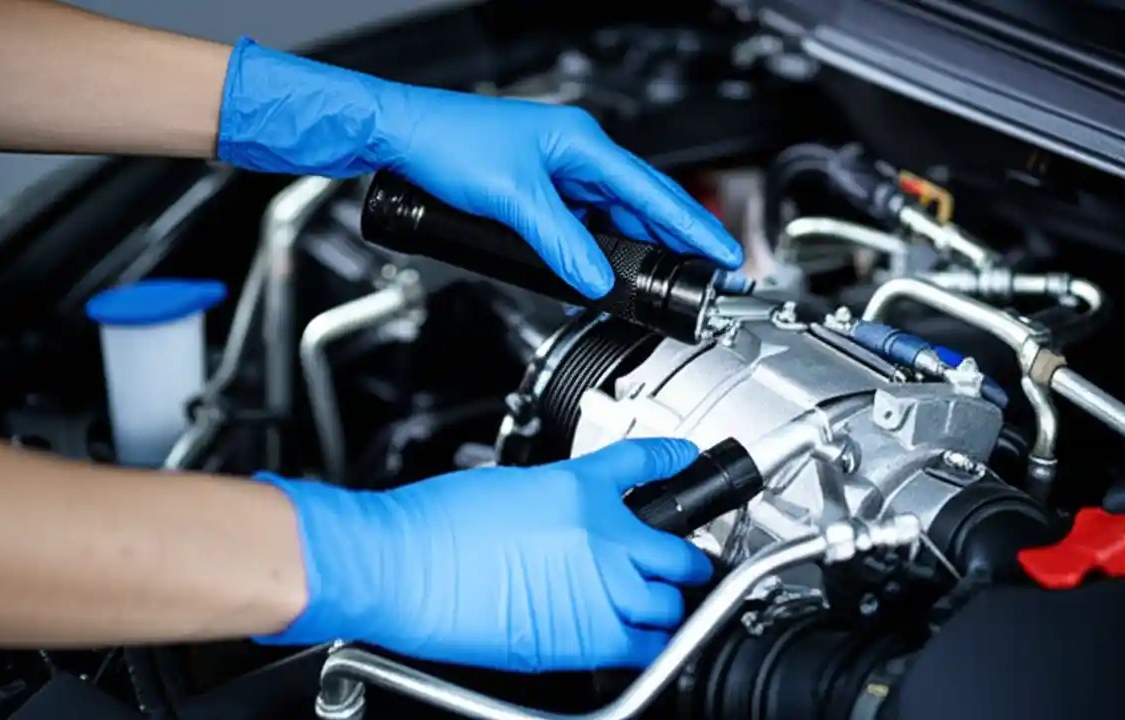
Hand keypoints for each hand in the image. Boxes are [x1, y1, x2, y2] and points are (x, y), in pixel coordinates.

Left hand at [217, 37, 742, 297]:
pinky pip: (581, 222)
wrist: (399, 137)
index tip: (725, 253)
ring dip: (629, 248)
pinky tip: (597, 272)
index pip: (654, 191)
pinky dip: (594, 248)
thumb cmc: (449, 145)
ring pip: (610, 216)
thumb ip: (560, 243)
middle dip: (671, 241)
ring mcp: (557, 170)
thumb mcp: (513, 200)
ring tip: (655, 282)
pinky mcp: (537, 187)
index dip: (693, 226)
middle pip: (639, 205)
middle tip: (701, 276)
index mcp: (583, 143)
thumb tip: (594, 279)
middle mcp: (576, 153)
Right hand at [254, 438, 713, 672]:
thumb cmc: (433, 525)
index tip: (683, 462)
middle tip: (683, 563)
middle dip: (686, 561)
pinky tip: (637, 640)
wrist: (399, 565)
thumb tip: (575, 517)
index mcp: (580, 489)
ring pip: (669, 607)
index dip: (675, 461)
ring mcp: (596, 591)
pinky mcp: (580, 640)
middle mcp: (601, 538)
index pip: (648, 463)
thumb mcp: (508, 487)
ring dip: (668, 607)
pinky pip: (642, 649)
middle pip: (680, 552)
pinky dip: (646, 647)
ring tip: (658, 607)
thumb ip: (558, 502)